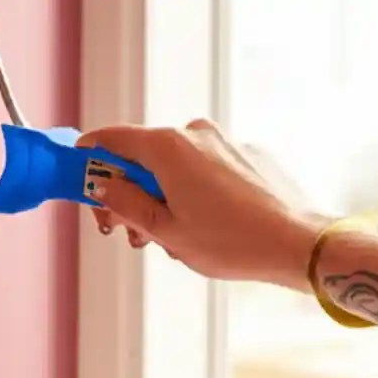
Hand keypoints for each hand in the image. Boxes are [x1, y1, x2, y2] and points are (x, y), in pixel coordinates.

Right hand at [76, 119, 327, 290]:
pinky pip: (208, 169)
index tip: (80, 180)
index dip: (89, 159)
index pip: (111, 139)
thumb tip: (102, 185)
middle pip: (144, 156)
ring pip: (177, 167)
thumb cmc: (233, 242)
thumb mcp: (165, 231)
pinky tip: (210, 228)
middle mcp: (195, 133)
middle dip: (130, 193)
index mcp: (168, 147)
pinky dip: (197, 193)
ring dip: (165, 199)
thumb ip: (126, 204)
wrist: (298, 243)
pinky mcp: (249, 155)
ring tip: (175, 241)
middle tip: (130, 233)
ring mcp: (225, 142)